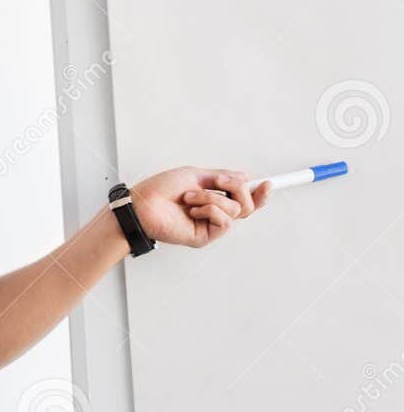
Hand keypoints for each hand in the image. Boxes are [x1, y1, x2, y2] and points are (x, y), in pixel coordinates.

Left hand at [128, 167, 269, 248]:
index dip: (259, 194)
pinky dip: (211, 210)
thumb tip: (245, 177)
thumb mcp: (194, 174)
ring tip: (190, 196)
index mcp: (212, 197)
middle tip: (217, 182)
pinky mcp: (204, 237)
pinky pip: (225, 222)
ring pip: (236, 210)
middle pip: (247, 205)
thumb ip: (222, 177)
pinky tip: (193, 209)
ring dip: (213, 197)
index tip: (268, 183)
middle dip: (236, 188)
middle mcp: (213, 212)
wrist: (143, 204)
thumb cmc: (160, 189)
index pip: (243, 199)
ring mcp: (209, 225)